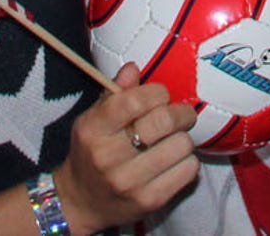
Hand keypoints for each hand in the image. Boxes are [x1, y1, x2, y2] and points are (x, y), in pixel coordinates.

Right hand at [54, 63, 198, 235]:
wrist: (81, 202)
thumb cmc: (92, 151)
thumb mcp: (93, 119)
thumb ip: (115, 93)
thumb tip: (134, 67)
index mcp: (92, 130)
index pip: (133, 101)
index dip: (156, 92)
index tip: (161, 95)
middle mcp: (107, 157)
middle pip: (162, 122)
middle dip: (180, 113)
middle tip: (182, 114)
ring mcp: (129, 182)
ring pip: (181, 145)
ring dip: (184, 138)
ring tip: (174, 140)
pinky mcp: (150, 201)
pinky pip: (188, 170)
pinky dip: (188, 161)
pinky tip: (175, 160)